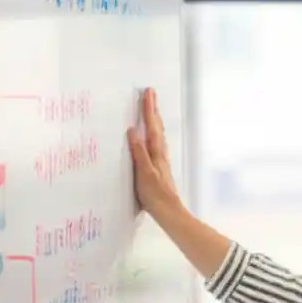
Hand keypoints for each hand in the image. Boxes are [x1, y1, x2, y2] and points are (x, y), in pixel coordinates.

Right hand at [127, 87, 180, 215]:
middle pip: (156, 126)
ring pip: (157, 133)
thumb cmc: (154, 193)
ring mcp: (160, 158)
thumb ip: (139, 152)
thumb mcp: (144, 172)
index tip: (148, 92)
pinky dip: (153, 132)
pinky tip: (151, 135)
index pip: (152, 125)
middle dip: (152, 109)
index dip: (149, 109)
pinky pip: (155, 142)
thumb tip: (133, 131)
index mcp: (156, 151)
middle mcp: (160, 152)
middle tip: (149, 93)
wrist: (168, 210)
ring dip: (153, 119)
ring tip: (150, 108)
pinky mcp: (158, 165)